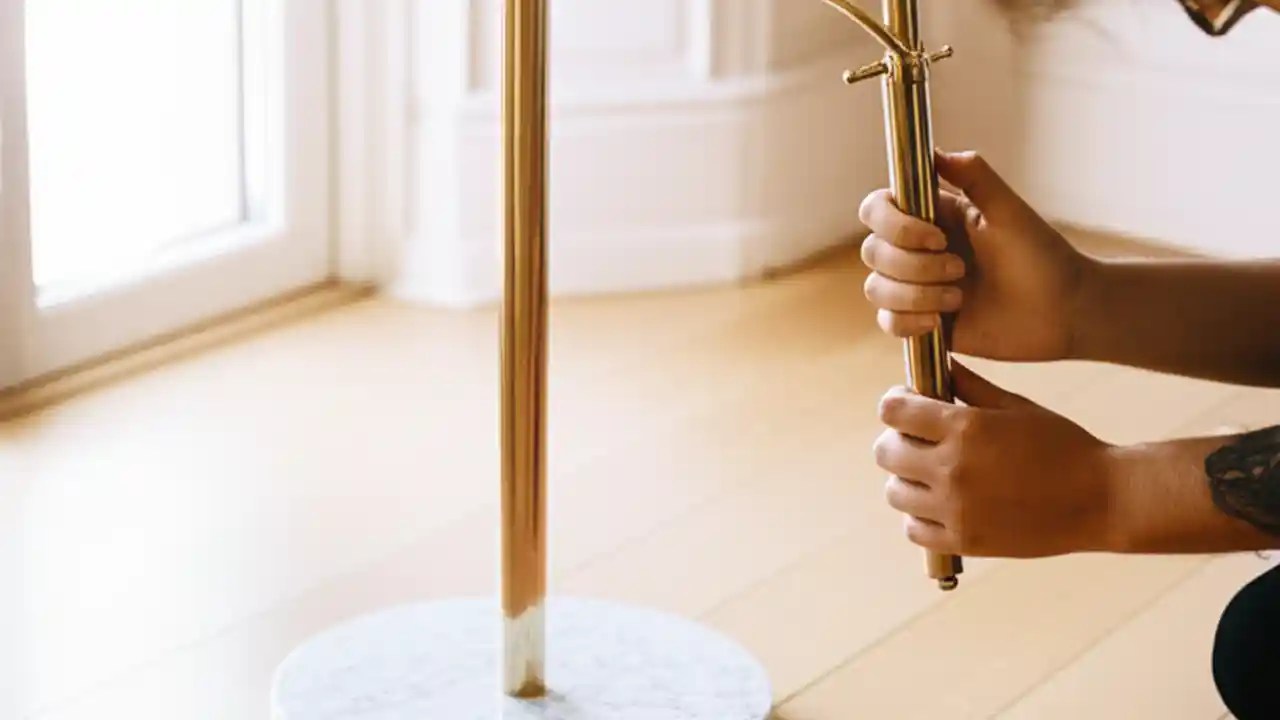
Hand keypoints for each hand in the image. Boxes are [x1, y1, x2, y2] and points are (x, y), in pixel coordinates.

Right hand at [859, 150, 1091, 361]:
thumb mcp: (1009, 210)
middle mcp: (916, 250)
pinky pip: (888, 323)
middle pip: (873, 252)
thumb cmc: (1042, 256)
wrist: (1063, 311)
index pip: (877, 210)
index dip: (893, 224)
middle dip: (912, 265)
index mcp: (931, 217)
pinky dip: (908, 321)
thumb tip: (932, 152)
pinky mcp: (922, 322)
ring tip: (959, 299)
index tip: (935, 236)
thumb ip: (974, 176)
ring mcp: (916, 288)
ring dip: (914, 295)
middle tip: (961, 270)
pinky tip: (940, 321)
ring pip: (877, 289)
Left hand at [873, 363, 1118, 557]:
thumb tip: (939, 362)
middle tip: (917, 440)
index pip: (892, 409)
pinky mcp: (964, 541)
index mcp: (965, 427)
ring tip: (930, 473)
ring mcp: (955, 508)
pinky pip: (914, 529)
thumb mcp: (1017, 406)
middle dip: (897, 440)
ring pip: (895, 491)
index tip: (907, 405)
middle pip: (884, 451)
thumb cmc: (1063, 445)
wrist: (1102, 500)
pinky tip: (940, 505)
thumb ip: (970, 386)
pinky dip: (920, 517)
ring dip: (906, 479)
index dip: (895, 403)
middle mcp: (952, 467)